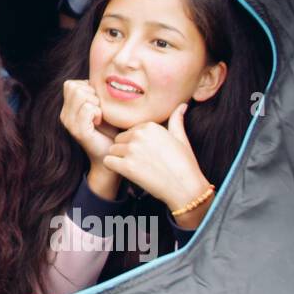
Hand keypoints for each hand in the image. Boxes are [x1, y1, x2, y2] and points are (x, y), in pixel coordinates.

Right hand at [60, 79, 114, 166]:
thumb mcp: (100, 107)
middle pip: (74, 87)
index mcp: (67, 109)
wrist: (110, 154)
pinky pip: (88, 108)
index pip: (70, 84)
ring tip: (100, 115)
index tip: (96, 103)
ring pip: (81, 95)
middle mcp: (64, 115)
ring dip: (96, 102)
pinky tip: (100, 121)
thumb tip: (100, 75)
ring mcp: (69, 123)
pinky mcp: (78, 131)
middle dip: (92, 94)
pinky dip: (98, 112)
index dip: (87, 88)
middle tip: (99, 109)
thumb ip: (94, 93)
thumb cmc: (109, 129)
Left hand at [103, 103, 211, 226]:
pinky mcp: (127, 166)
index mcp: (150, 126)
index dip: (136, 143)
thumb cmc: (184, 164)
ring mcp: (132, 150)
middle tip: (141, 163)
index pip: (130, 131)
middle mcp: (139, 135)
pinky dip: (113, 167)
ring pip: (112, 150)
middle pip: (119, 140)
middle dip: (126, 150)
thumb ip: (176, 120)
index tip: (147, 154)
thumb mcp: (181, 138)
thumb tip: (182, 105)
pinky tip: (125, 172)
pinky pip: (107, 161)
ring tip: (136, 168)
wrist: (186, 187)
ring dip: (119, 159)